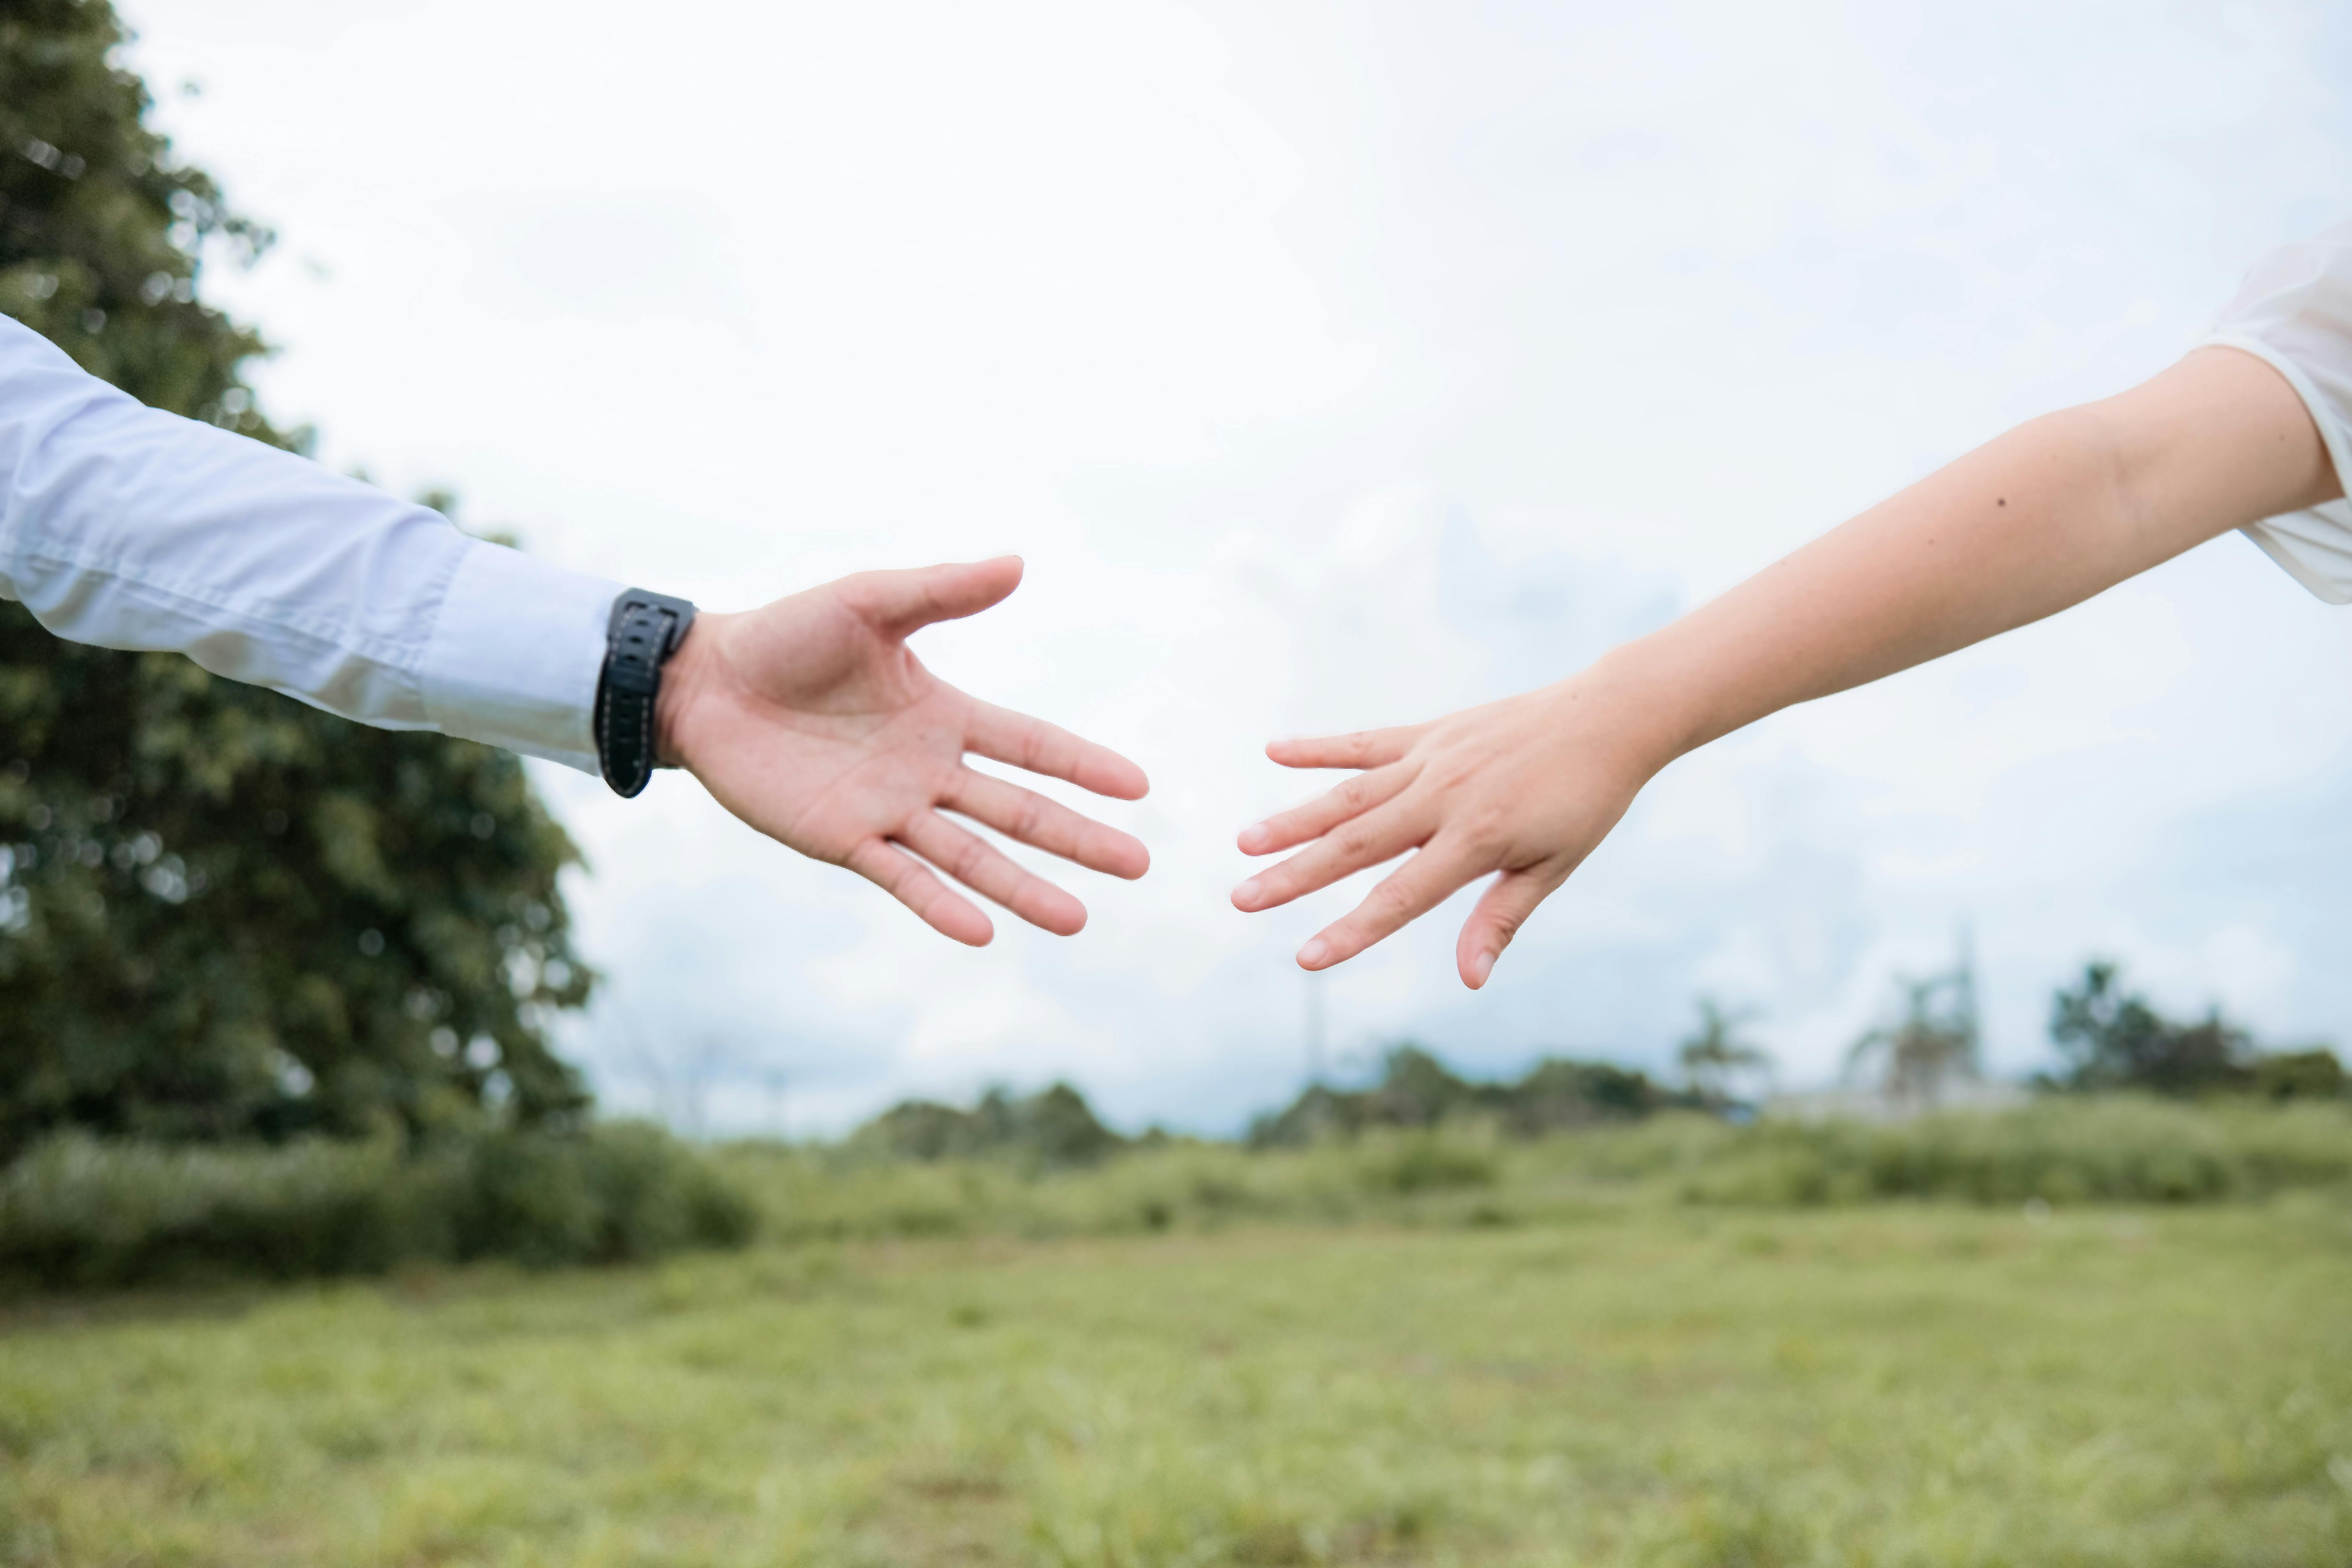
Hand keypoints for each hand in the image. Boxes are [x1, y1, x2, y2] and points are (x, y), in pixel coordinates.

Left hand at [656, 557, 1148, 944]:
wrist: (704, 682)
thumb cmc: (785, 635)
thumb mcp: (869, 602)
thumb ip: (942, 591)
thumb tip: (1018, 563)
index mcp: (942, 714)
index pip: (1029, 744)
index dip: (1082, 764)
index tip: (1138, 786)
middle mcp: (927, 770)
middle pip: (1018, 811)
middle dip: (1078, 838)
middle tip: (1138, 864)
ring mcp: (889, 810)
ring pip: (972, 858)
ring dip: (1025, 888)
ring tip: (1078, 919)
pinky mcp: (842, 840)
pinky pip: (902, 877)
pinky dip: (941, 905)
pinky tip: (983, 931)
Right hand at [1231, 668, 1676, 987]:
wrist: (1609, 716)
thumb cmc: (1585, 802)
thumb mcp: (1552, 867)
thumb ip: (1500, 918)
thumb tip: (1470, 980)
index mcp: (1476, 838)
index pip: (1401, 896)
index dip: (1352, 931)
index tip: (1305, 958)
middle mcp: (1443, 796)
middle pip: (1355, 844)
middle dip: (1295, 875)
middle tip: (1242, 897)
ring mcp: (1431, 759)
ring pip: (1349, 795)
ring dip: (1293, 819)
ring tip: (1245, 842)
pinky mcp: (1430, 733)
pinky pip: (1366, 742)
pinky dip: (1320, 747)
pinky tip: (1275, 751)